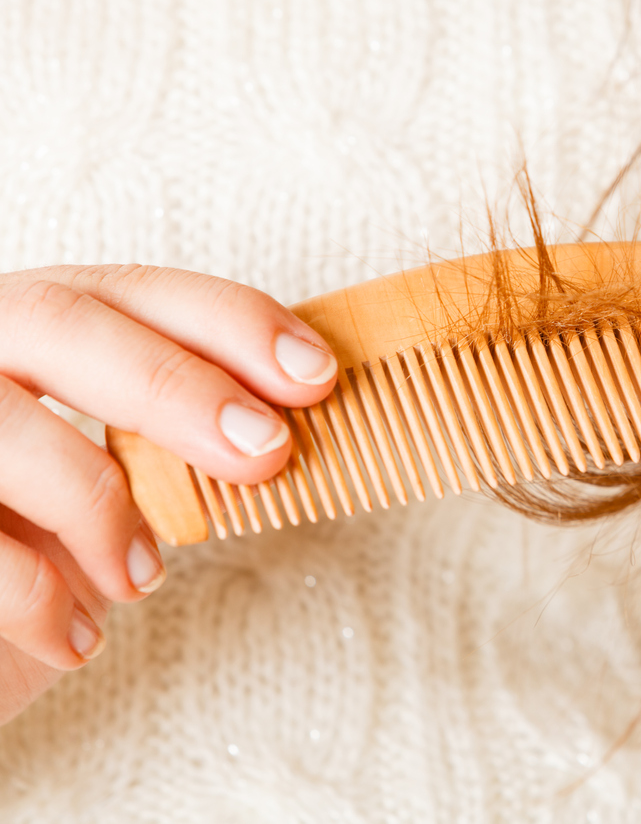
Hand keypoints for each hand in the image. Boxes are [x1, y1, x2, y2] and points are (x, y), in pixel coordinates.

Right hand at [0, 264, 337, 722]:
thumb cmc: (41, 551)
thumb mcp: (121, 485)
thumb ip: (183, 443)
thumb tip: (301, 431)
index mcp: (34, 330)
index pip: (134, 293)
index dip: (229, 322)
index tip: (317, 375)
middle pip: (59, 321)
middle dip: (174, 384)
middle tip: (264, 454)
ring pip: (4, 423)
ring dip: (97, 501)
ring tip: (146, 577)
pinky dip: (35, 597)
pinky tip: (80, 639)